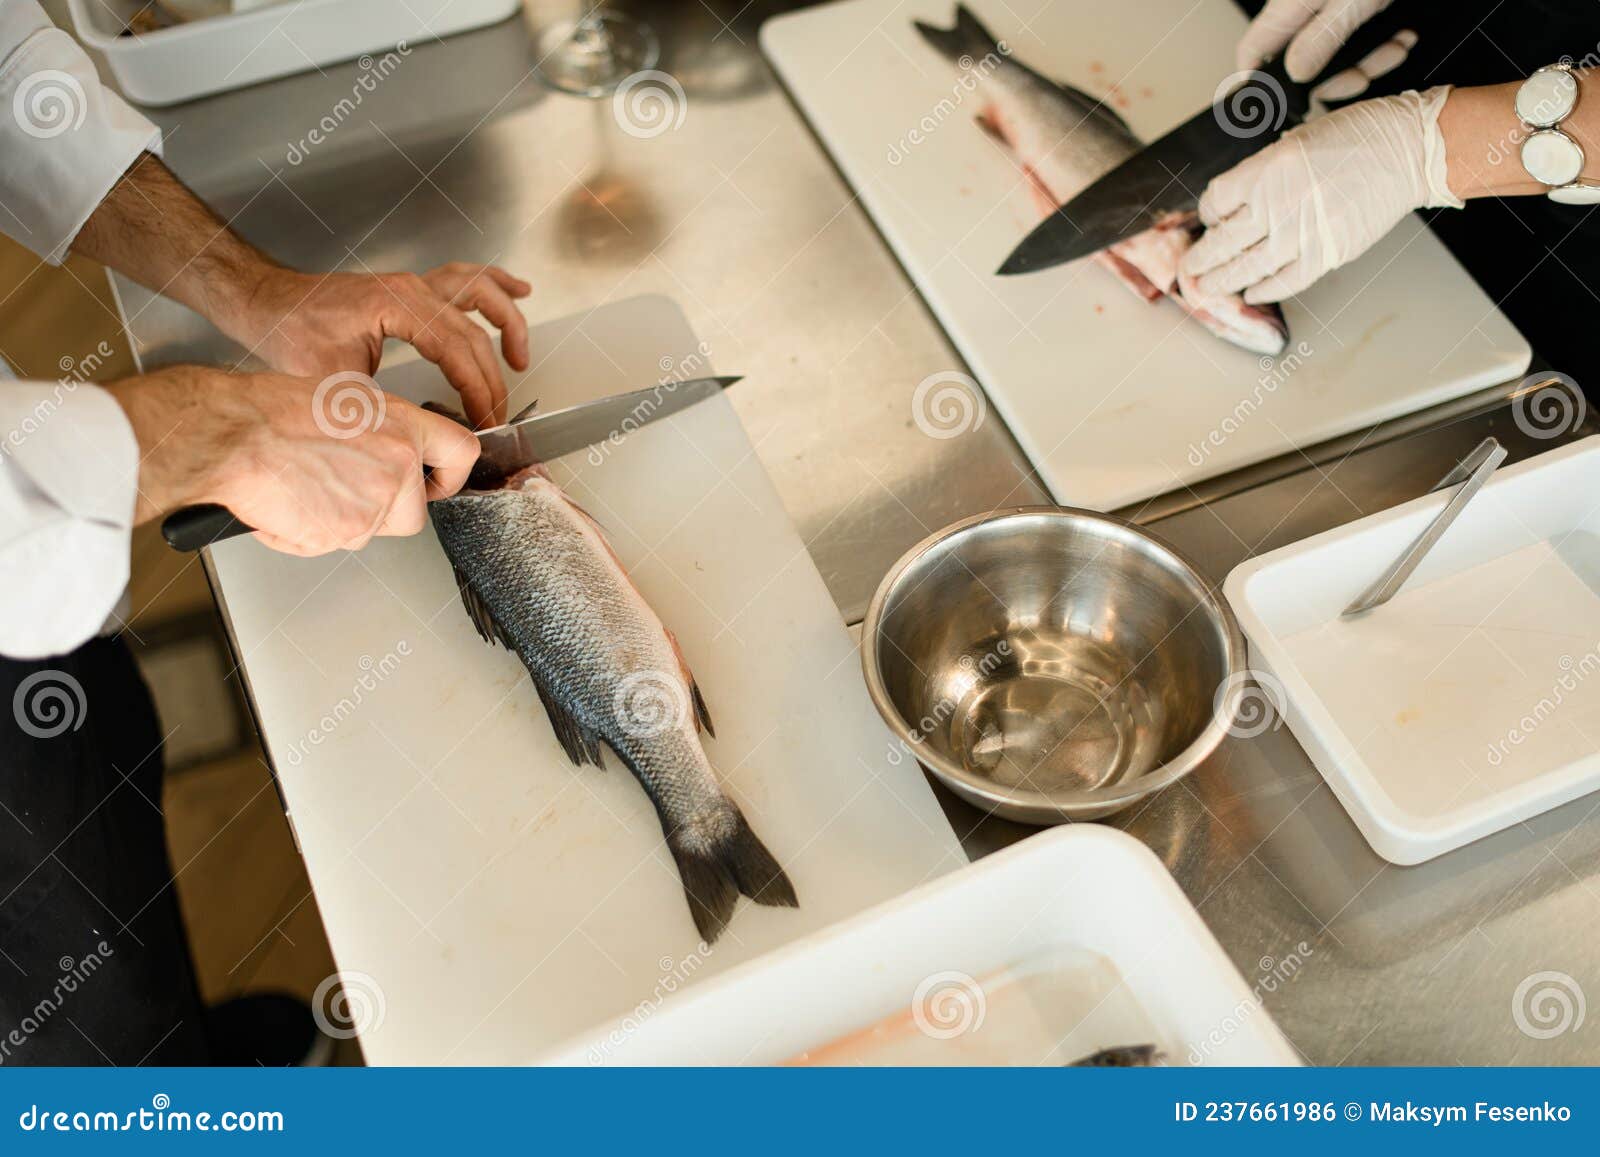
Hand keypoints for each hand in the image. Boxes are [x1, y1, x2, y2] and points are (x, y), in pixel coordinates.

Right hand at [108, 365, 480, 556]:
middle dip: (386, 512)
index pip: (462, 453)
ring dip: (343, 520)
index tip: (436, 482)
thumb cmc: (272, 410)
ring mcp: (372, 505)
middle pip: (415, 513)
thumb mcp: (345, 402)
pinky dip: (310, 534)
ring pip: (371, 531)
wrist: (232, 435)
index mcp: (403, 427)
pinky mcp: (342, 533)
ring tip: (305, 488)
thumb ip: (381, 432)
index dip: (449, 475)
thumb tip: (389, 451)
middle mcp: (397, 467)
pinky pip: (333, 544)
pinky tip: (288, 503)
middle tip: (345, 489)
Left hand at [225, 263, 532, 429]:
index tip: (485, 422)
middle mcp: (412, 288)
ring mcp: (415, 284)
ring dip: (508, 321)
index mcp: (397, 305)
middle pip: (473, 331)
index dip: (477, 390)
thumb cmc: (291, 333)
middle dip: (492, 378)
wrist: (267, 303)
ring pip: (480, 292)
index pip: (456, 349)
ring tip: (521, 357)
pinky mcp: (412, 290)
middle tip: (497, 416)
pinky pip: (465, 280)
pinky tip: (519, 290)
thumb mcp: (331, 382)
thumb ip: (377, 406)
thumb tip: (411, 437)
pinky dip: (495, 286)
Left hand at [1179, 88, 1459, 303]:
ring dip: (1221, 281)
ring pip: (1246, 267)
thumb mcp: (1295, 141)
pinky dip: (1263, 290)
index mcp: (1265, 170)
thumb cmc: (1357, 136)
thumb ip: (1262, 174)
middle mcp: (1277, 204)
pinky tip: (1251, 293)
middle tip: (1188, 269)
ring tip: (1206, 287)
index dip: (1208, 213)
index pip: (1215, 202)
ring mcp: (1301, 233)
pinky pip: (1284, 281)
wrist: (1407, 149)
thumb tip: (1236, 206)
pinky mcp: (1326, 254)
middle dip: (1200, 258)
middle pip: (1222, 241)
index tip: (1211, 219)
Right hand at [1237, 0, 1414, 100]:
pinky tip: (1401, 36)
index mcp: (1289, 6)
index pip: (1253, 51)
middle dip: (1334, 77)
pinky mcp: (1357, 8)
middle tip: (1359, 80)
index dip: (1258, 83)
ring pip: (1336, 53)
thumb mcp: (1351, 3)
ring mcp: (1331, 9)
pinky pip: (1359, 37)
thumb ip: (1320, 40)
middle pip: (1301, 60)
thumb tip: (1294, 76)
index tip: (1278, 108)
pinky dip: (1381, 43)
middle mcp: (1305, 9)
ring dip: (1368, 61)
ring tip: (1394, 50)